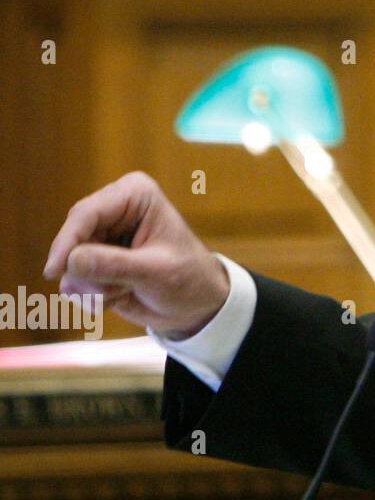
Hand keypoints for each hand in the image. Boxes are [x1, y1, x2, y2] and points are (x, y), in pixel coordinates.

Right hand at [44, 171, 229, 339]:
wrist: (197, 305)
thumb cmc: (189, 279)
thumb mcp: (156, 272)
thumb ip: (114, 265)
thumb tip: (72, 260)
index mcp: (134, 194)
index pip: (85, 213)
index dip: (66, 242)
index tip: (54, 271)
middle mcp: (113, 209)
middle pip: (71, 240)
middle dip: (91, 273)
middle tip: (121, 288)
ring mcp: (101, 235)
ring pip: (69, 265)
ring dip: (94, 288)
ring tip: (128, 289)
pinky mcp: (94, 260)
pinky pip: (72, 282)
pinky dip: (93, 297)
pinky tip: (121, 295)